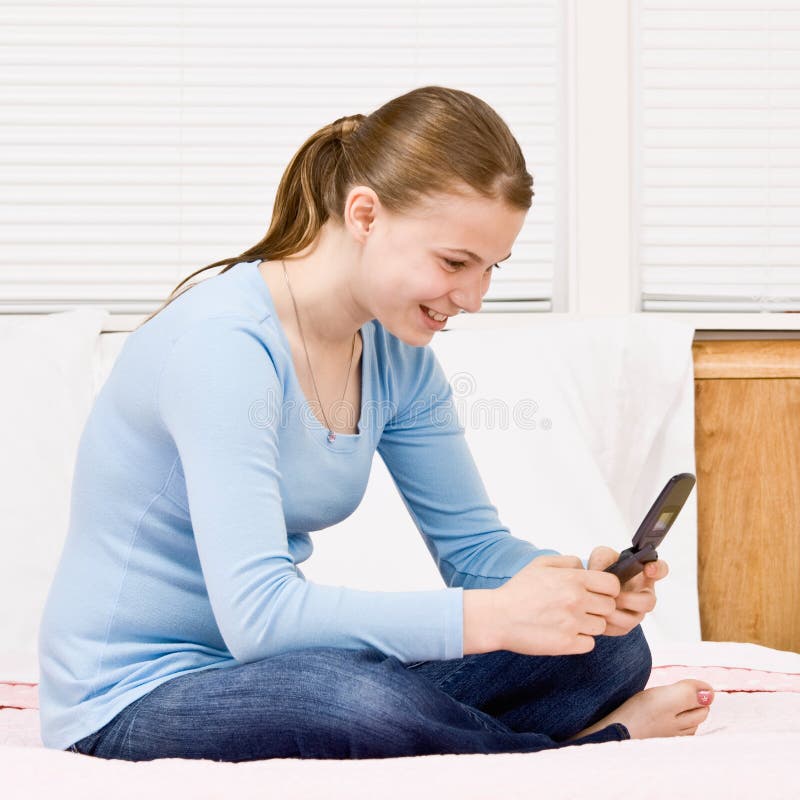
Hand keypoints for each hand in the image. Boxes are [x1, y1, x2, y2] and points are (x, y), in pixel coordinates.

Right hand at [493, 554, 620, 655]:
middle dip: (598, 607)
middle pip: (609, 607)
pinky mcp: (567, 644)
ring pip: (600, 627)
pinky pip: (589, 644)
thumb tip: (586, 567)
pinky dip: (579, 641)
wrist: (497, 617)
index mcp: (572, 579)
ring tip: (567, 621)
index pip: (612, 585)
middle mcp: (576, 600)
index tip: (597, 593)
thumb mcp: (539, 564)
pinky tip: (563, 633)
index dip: (607, 589)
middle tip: (579, 608)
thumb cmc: (518, 590)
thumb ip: (568, 561)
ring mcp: (573, 623)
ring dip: (588, 625)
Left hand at [586, 546, 668, 636]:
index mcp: (643, 574)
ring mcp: (636, 612)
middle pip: (649, 602)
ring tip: (600, 607)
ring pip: (632, 620)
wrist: (592, 588)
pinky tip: (595, 615)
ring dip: (615, 614)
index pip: (661, 570)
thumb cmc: (603, 568)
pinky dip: (606, 623)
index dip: (658, 569)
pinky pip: (618, 629)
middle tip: (614, 596)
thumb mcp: (600, 557)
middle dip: (631, 600)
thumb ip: (602, 558)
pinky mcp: (623, 626)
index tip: (648, 569)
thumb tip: (601, 570)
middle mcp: (644, 594)